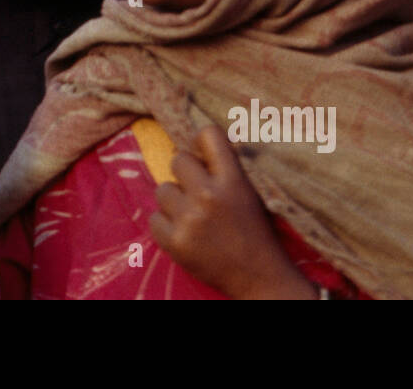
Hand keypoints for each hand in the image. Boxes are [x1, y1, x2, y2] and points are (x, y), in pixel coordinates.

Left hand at [148, 124, 316, 298]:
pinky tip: (183, 232)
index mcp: (233, 180)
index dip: (202, 142)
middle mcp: (208, 196)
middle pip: (178, 160)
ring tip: (191, 215)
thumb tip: (196, 141)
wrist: (259, 278)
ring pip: (162, 189)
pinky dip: (165, 225)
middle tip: (197, 190)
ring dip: (174, 201)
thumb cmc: (256, 233)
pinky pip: (153, 218)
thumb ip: (227, 168)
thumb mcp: (250, 192)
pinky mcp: (174, 242)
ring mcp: (189, 220)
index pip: (208, 134)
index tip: (203, 155)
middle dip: (186, 174)